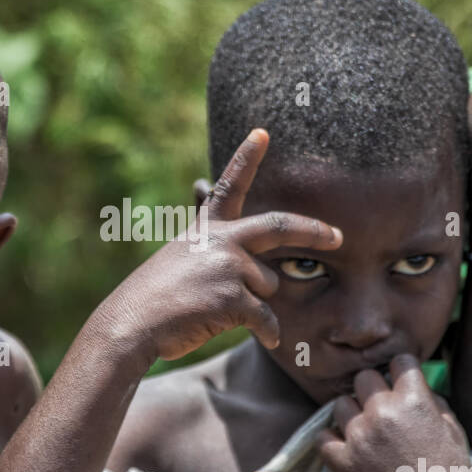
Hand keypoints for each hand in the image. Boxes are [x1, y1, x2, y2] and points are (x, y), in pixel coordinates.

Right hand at [96, 129, 342, 362]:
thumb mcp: (181, 258)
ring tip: (218, 310)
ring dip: (255, 302)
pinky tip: (266, 339)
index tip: (262, 132)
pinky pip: (267, 317)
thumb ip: (213, 250)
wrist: (132, 323)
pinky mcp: (234, 298)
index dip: (246, 157)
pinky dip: (268, 332)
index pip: (229, 186)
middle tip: (338, 236)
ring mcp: (229, 267)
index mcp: (206, 229)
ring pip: (269, 285)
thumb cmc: (155, 298)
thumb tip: (242, 246)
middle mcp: (221, 241)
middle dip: (315, 231)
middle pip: (280, 227)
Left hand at [318, 355, 471, 471]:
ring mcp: (359, 435)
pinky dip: (331, 441)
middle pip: (363, 377)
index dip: (402, 371)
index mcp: (413, 400)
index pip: (400, 361)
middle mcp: (382, 411)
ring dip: (351, 415)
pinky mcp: (342, 460)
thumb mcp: (454, 432)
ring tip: (363, 433)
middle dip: (371, 389)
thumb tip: (421, 389)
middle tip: (379, 409)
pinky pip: (322, 437)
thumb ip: (436, 404)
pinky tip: (345, 449)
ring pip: (340, 404)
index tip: (400, 383)